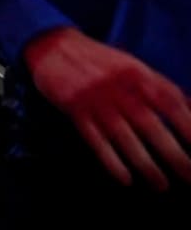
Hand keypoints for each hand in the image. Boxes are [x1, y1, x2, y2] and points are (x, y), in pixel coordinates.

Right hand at [25, 27, 190, 189]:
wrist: (53, 44)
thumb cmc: (99, 59)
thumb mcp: (133, 65)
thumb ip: (161, 85)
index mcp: (137, 74)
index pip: (170, 103)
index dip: (188, 126)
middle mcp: (118, 87)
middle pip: (150, 125)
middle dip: (173, 154)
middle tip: (190, 176)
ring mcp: (95, 99)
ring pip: (124, 137)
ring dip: (145, 164)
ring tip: (161, 185)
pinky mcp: (74, 109)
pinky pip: (95, 140)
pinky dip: (111, 161)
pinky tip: (125, 178)